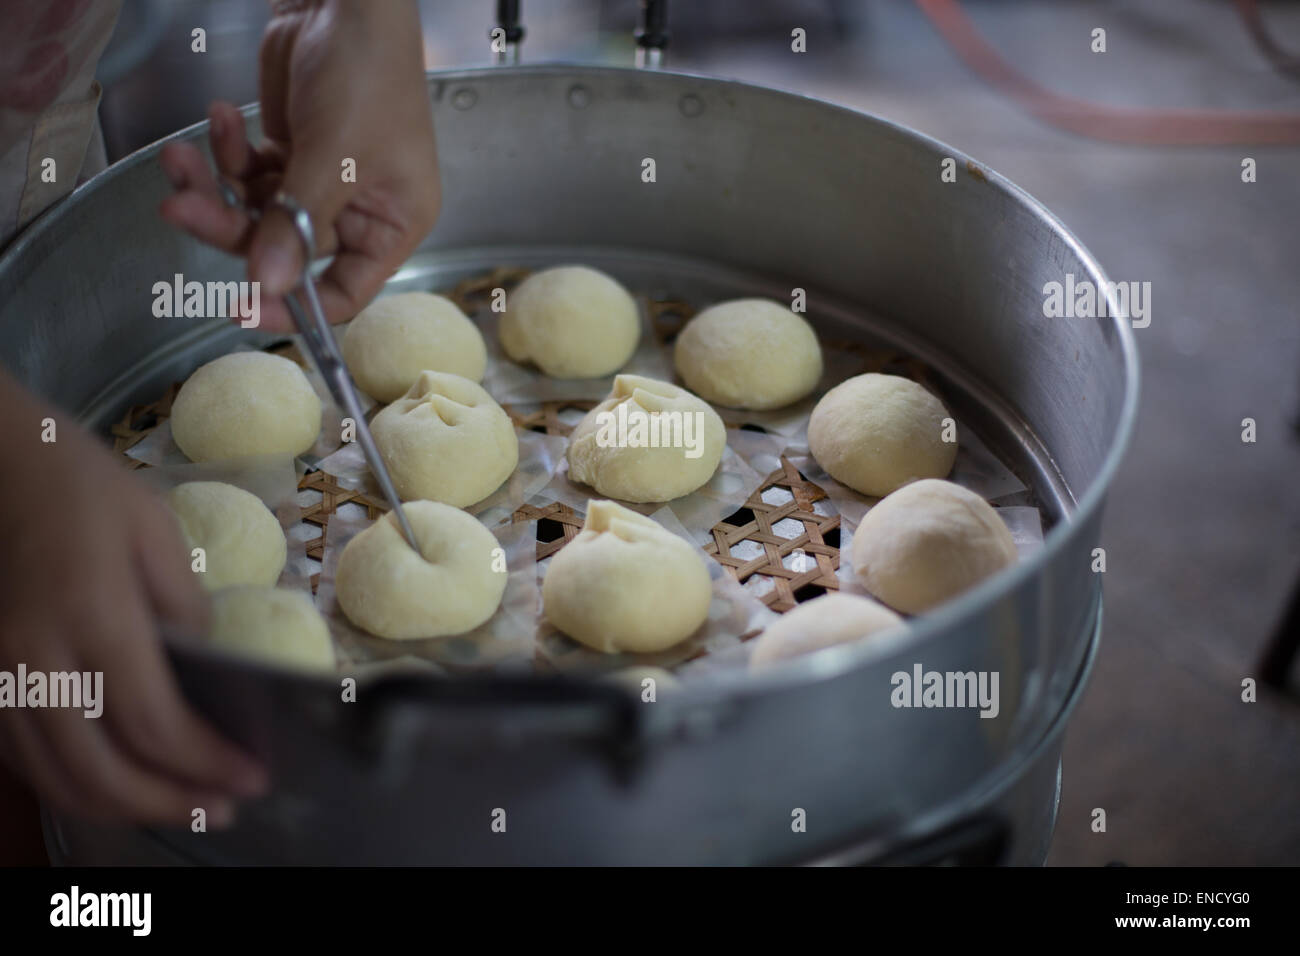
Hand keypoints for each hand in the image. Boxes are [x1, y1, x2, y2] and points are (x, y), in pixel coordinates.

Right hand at [0, 376, 266, 824]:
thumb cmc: (80, 486)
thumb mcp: (155, 528)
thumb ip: (184, 605)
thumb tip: (207, 670)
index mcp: (90, 615)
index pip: (153, 721)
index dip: (205, 761)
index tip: (253, 776)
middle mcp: (34, 659)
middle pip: (101, 770)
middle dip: (171, 802)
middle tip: (226, 806)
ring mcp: (0, 675)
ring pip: (57, 777)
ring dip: (124, 807)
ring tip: (183, 807)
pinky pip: (25, 758)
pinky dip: (75, 787)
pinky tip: (119, 786)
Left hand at [159, 0, 439, 330]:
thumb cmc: (368, 72)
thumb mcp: (333, 155)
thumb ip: (296, 223)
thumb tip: (265, 288)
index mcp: (392, 224)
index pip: (344, 292)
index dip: (295, 306)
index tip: (242, 308)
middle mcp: (358, 211)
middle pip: (285, 251)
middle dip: (229, 228)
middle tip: (182, 206)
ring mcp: (320, 182)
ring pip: (256, 212)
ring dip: (213, 186)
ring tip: (182, 157)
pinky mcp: (289, 150)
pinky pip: (247, 173)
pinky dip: (225, 151)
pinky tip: (218, 118)